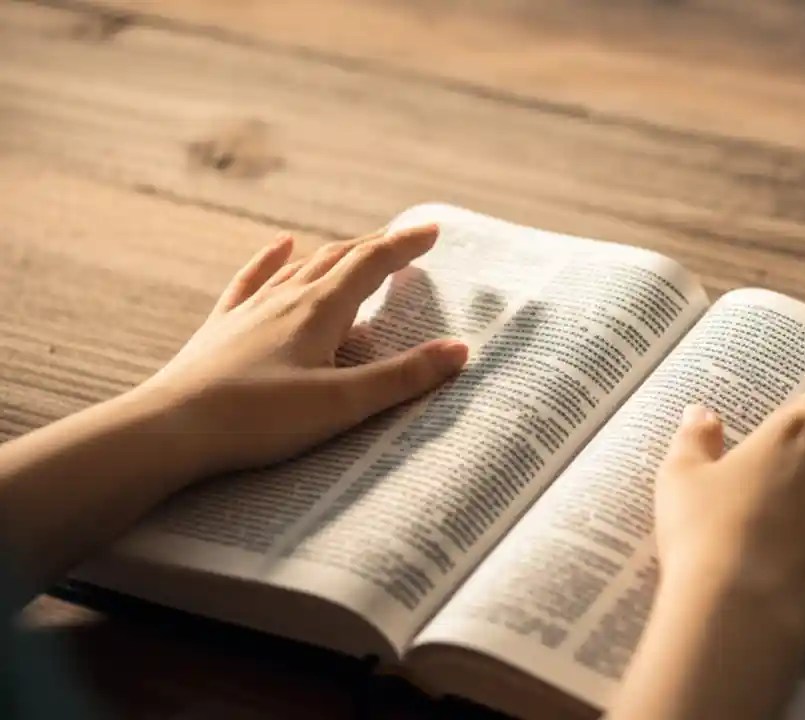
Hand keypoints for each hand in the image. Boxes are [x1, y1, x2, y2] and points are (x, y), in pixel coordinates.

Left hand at [137, 225, 467, 475]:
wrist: (171, 430)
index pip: (371, 265)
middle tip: (406, 239)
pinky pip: (251, 281)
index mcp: (319, 311)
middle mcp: (286, 300)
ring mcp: (250, 311)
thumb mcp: (341, 403)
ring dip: (335, 252)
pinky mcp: (222, 330)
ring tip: (358, 245)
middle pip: (339, 258)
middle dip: (377, 246)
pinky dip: (271, 260)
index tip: (432, 230)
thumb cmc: (258, 419)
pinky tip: (280, 246)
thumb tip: (459, 350)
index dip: (404, 246)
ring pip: (301, 267)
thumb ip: (402, 377)